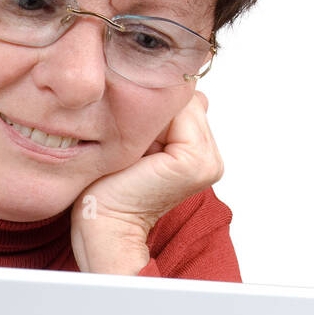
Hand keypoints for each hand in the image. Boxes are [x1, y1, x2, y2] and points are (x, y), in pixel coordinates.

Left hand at [70, 89, 223, 273]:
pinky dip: (150, 124)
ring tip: (134, 154)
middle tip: (131, 152)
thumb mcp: (137, 144)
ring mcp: (209, 161)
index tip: (131, 142)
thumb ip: (164, 118)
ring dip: (149, 120)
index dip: (152, 112)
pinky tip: (136, 152)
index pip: (185, 103)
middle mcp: (212, 158)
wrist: (102, 224)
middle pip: (185, 102)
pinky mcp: (195, 161)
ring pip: (180, 105)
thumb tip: (187, 90)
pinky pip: (176, 114)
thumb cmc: (108, 189)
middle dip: (153, 115)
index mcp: (202, 154)